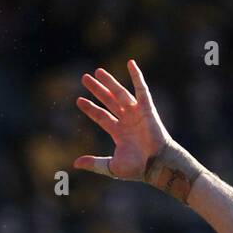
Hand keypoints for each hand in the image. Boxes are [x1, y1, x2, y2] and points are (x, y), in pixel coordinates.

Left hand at [74, 60, 171, 181]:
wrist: (156, 165)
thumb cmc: (138, 169)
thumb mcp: (111, 166)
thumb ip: (94, 163)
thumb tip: (75, 164)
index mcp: (119, 133)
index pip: (102, 116)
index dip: (91, 109)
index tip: (79, 100)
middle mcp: (127, 121)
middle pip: (108, 101)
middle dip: (97, 90)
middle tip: (85, 78)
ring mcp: (137, 113)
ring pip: (120, 93)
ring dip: (109, 82)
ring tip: (97, 71)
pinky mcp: (147, 108)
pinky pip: (142, 89)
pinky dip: (137, 76)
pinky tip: (130, 63)